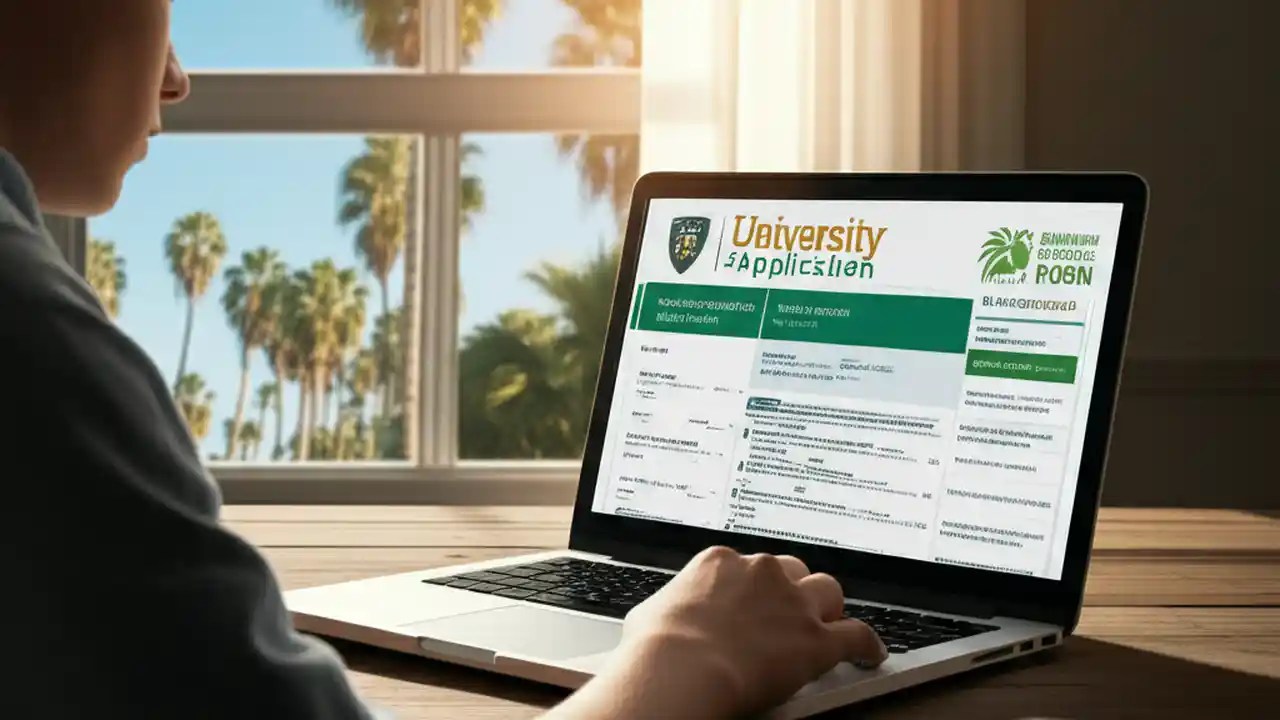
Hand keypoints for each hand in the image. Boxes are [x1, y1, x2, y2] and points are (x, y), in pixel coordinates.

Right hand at [608, 546, 886, 717]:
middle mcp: (762, 574)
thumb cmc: (657, 647)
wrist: (681, 669)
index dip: (756, 587)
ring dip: (827, 610)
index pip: (750, 567)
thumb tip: (661, 617)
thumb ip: (671, 606)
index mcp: (721, 563)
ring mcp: (792, 604)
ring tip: (827, 626)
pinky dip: (866, 645)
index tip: (755, 601)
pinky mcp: (816, 639)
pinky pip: (856, 635)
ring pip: (828, 593)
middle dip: (794, 591)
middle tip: (789, 613)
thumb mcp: (651, 612)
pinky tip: (870, 654)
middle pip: (794, 573)